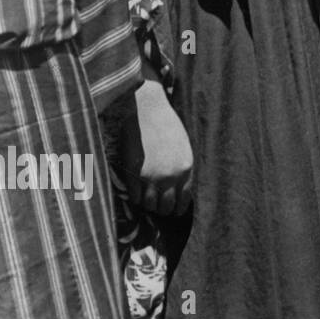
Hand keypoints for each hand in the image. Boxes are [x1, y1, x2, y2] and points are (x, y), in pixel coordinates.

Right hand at [124, 80, 193, 216]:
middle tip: (156, 206)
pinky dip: (134, 198)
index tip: (172, 210)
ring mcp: (151, 175)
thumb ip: (181, 170)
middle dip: (161, 209)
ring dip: (147, 205)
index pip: (183, 202)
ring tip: (145, 199)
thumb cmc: (167, 126)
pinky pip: (134, 197)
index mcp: (186, 170)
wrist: (149, 108)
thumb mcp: (183, 148)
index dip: (176, 209)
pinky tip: (135, 193)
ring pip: (149, 206)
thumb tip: (175, 190)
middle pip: (165, 208)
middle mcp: (170, 176)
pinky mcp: (133, 172)